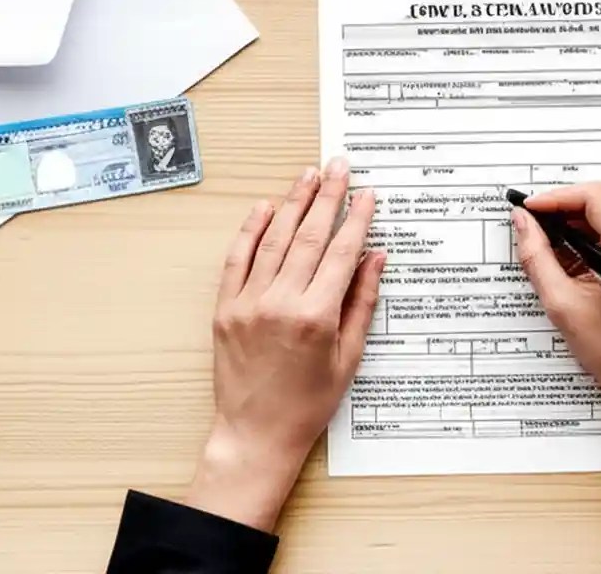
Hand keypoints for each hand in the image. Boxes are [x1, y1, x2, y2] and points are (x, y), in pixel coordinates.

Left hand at [186, 157, 384, 530]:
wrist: (256, 434)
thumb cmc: (308, 404)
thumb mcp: (348, 357)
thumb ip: (361, 302)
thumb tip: (375, 257)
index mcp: (316, 316)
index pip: (342, 253)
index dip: (356, 218)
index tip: (366, 194)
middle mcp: (280, 302)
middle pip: (309, 236)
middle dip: (327, 196)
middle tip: (339, 167)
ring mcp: (248, 303)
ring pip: (274, 239)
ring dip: (293, 203)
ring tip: (308, 175)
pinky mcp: (225, 309)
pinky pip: (237, 259)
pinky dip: (251, 230)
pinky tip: (266, 206)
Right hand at [511, 183, 600, 464]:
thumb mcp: (562, 302)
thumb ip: (537, 256)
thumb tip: (522, 222)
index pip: (594, 197)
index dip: (556, 197)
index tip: (529, 209)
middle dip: (562, 211)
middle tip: (531, 228)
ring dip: (574, 225)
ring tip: (547, 249)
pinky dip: (589, 239)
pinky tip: (569, 261)